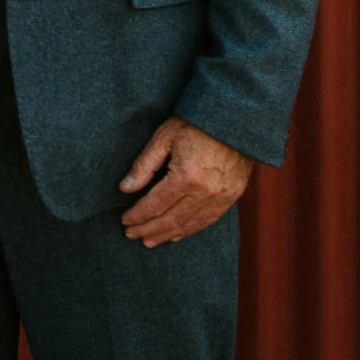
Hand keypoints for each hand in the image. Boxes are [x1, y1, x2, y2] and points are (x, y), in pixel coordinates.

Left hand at [118, 116, 250, 245]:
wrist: (234, 118)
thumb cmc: (196, 123)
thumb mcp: (164, 137)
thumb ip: (144, 165)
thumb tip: (125, 189)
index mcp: (186, 177)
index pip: (156, 204)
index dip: (138, 215)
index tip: (125, 221)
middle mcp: (205, 192)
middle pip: (171, 219)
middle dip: (149, 229)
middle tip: (132, 235)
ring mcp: (221, 197)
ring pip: (189, 224)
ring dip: (167, 234)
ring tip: (150, 241)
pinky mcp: (232, 196)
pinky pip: (208, 220)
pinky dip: (190, 230)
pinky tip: (176, 234)